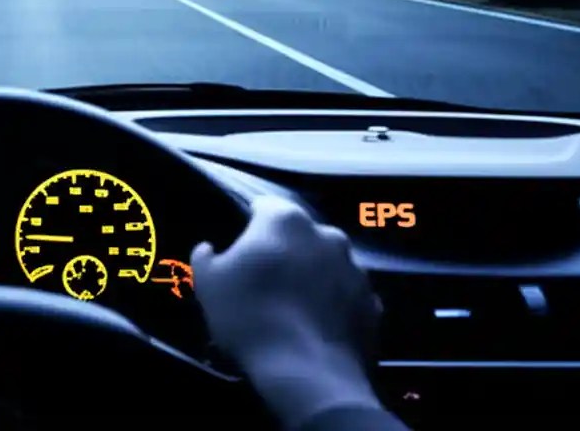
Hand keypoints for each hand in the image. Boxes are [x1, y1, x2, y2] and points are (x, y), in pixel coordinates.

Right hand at [191, 195, 382, 428]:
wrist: (306, 372)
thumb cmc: (249, 317)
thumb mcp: (208, 284)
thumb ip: (206, 257)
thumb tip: (209, 248)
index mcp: (285, 220)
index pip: (264, 206)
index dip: (250, 223)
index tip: (241, 245)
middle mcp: (327, 234)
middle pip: (300, 234)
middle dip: (285, 250)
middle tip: (266, 278)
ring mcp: (356, 268)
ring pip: (327, 264)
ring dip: (312, 276)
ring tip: (293, 306)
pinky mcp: (373, 302)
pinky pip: (347, 296)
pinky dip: (334, 304)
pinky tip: (316, 325)